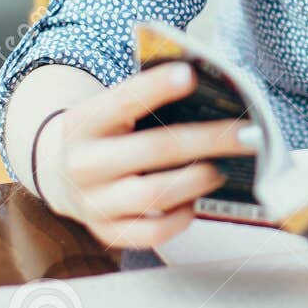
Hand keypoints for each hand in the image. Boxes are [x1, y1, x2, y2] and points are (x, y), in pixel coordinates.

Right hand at [36, 61, 257, 249]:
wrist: (60, 172)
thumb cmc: (107, 132)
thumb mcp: (110, 108)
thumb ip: (147, 99)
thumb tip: (210, 88)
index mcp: (84, 122)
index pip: (122, 101)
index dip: (157, 87)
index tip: (192, 76)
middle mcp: (84, 164)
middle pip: (155, 149)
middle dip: (208, 140)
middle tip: (247, 135)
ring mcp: (92, 203)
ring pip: (155, 194)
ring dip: (198, 180)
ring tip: (223, 170)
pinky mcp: (107, 232)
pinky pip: (152, 232)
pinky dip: (180, 218)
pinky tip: (195, 202)